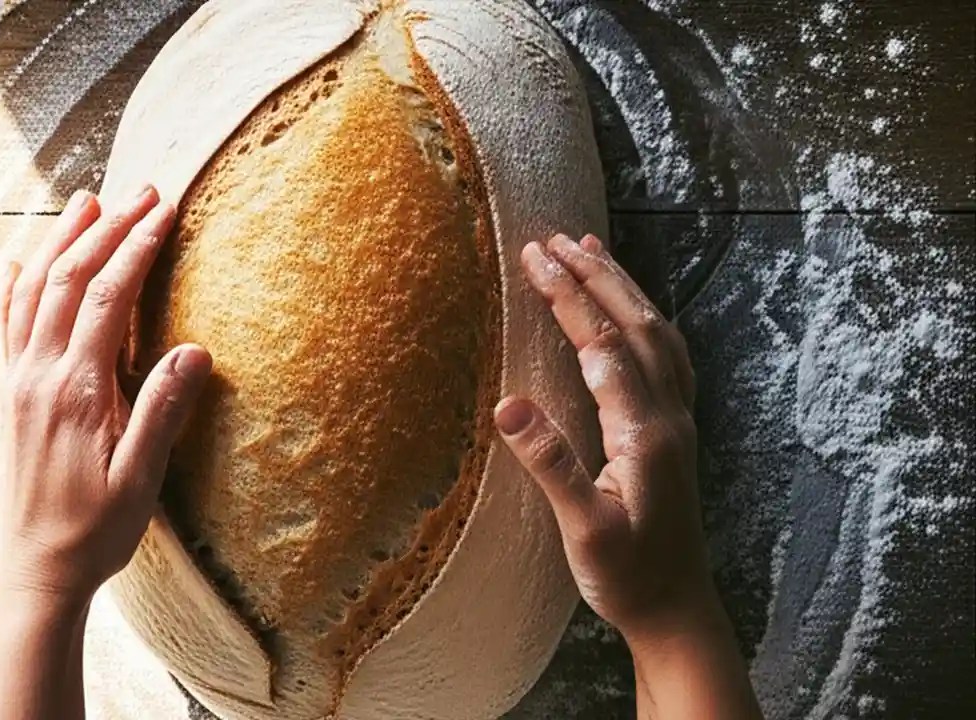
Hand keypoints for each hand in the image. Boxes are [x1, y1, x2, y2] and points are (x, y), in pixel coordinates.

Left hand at [0, 186, 211, 604]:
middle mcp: (38, 374)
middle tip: (143, 190)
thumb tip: (195, 350)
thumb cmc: (94, 530)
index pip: (107, 298)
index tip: (165, 209)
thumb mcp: (141, 480)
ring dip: (60, 240)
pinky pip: (1, 324)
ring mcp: (18, 381)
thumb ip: (163, 411)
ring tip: (88, 201)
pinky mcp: (9, 394)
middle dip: (107, 228)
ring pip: (31, 290)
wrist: (35, 568)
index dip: (137, 247)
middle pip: (69, 280)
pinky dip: (8, 283)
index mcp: (75, 391)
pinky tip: (16, 259)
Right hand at [494, 233, 714, 641]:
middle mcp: (669, 415)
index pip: (602, 344)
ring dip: (623, 286)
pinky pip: (667, 354)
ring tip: (591, 248)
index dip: (567, 296)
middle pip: (636, 324)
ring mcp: (678, 421)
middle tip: (555, 237)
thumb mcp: (584, 531)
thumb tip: (508, 403)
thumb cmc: (628, 578)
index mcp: (644, 432)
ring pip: (657, 333)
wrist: (678, 611)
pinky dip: (644, 316)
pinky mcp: (676, 432)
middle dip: (594, 274)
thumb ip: (552, 465)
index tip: (534, 256)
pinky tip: (629, 310)